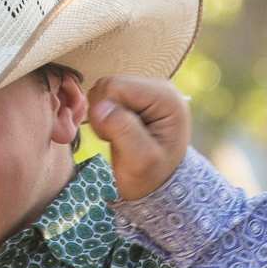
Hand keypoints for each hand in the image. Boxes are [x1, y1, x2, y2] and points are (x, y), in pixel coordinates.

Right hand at [86, 75, 191, 198]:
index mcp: (166, 98)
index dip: (105, 111)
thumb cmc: (151, 176)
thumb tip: (100, 107)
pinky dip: (103, 113)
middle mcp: (159, 86)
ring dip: (102, 114)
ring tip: (117, 135)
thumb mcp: (140, 161)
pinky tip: (116, 129)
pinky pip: (105, 94)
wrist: (159, 183)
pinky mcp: (135, 93)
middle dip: (103, 112)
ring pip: (104, 88)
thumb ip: (123, 131)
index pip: (116, 86)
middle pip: (109, 84)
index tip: (114, 137)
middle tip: (115, 137)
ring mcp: (146, 88)